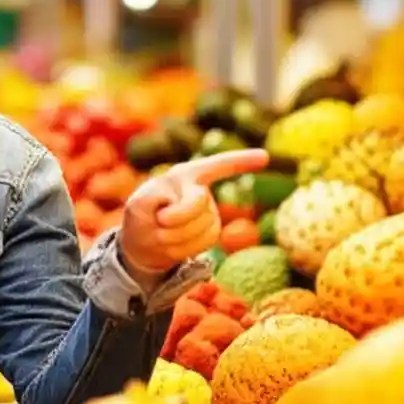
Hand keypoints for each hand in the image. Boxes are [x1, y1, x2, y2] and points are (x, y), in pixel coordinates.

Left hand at [119, 149, 269, 274]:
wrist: (144, 243)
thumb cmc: (140, 217)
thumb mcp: (138, 207)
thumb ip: (157, 204)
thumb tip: (179, 214)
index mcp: (184, 175)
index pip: (217, 166)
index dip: (241, 161)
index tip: (265, 157)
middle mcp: (200, 190)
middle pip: (197, 205)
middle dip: (174, 218)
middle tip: (158, 222)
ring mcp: (210, 211)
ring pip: (202, 227)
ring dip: (176, 236)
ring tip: (163, 233)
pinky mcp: (212, 230)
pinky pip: (206, 241)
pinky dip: (184, 247)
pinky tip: (174, 243)